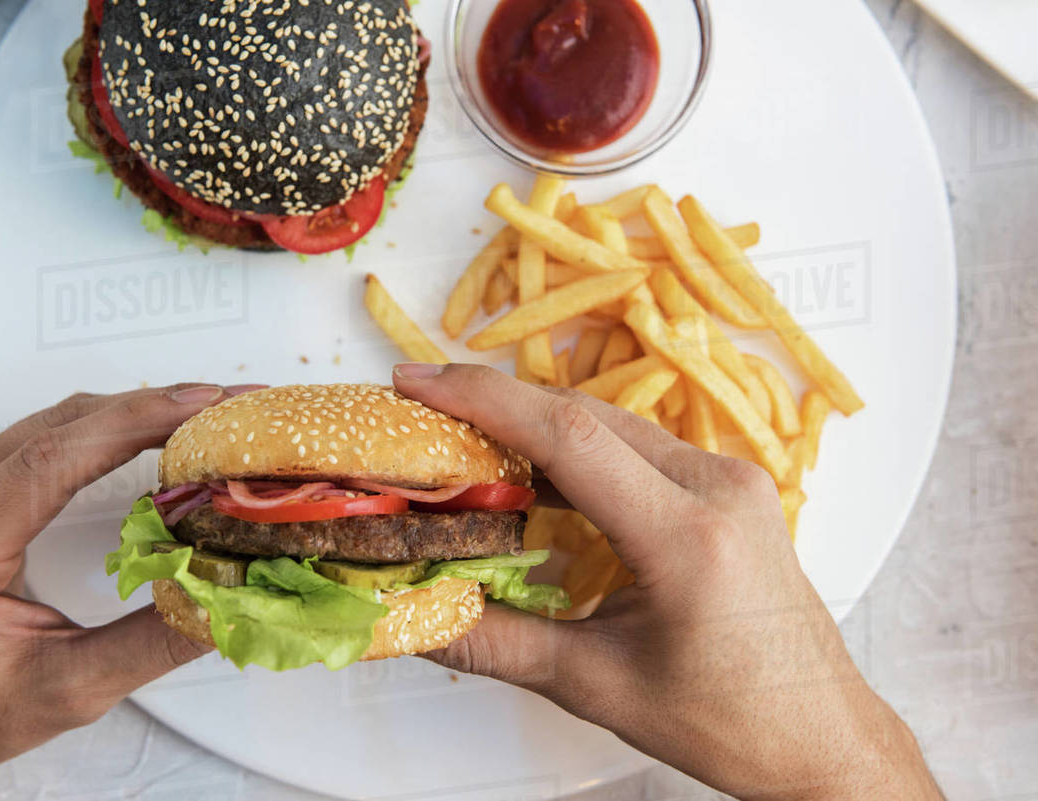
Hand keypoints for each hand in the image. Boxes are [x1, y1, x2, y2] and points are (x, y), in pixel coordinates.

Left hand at [0, 384, 260, 800]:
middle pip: (51, 428)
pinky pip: (28, 438)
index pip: (47, 461)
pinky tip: (140, 432)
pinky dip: (94, 431)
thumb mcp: (74, 689)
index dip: (131, 422)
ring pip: (42, 424)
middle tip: (220, 404)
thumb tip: (234, 593)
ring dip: (123, 413)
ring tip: (194, 416)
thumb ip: (158, 640)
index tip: (199, 405)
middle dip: (145, 408)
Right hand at [393, 363, 941, 800]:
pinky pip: (638, 448)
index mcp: (689, 536)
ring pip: (611, 425)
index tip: (418, 383)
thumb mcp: (598, 686)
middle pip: (584, 416)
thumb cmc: (731, 721)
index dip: (483, 400)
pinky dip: (577, 451)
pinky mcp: (728, 488)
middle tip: (424, 408)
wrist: (823, 736)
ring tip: (465, 439)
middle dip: (496, 404)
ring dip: (535, 425)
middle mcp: (718, 488)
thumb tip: (415, 616)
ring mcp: (730, 481)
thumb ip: (497, 645)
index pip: (570, 436)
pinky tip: (534, 474)